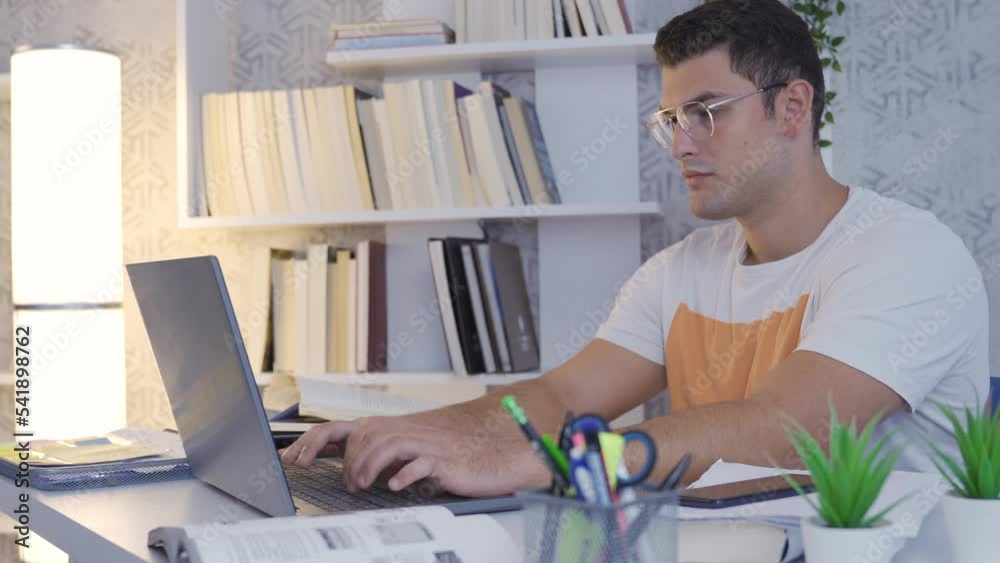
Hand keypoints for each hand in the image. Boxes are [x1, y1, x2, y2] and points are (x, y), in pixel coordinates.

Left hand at [280, 414, 547, 497]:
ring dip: (366, 466)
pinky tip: (394, 485)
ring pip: (383, 444)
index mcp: (390, 428)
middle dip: (344, 458)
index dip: (313, 441)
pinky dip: (402, 474)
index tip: (292, 459)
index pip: (341, 427)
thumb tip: (347, 465)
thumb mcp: (409, 450)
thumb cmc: (452, 451)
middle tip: (348, 482)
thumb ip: (382, 453)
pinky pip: (417, 463)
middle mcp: (403, 430)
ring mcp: (422, 443)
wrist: (493, 449)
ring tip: (363, 484)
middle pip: (359, 435)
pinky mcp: (442, 459)